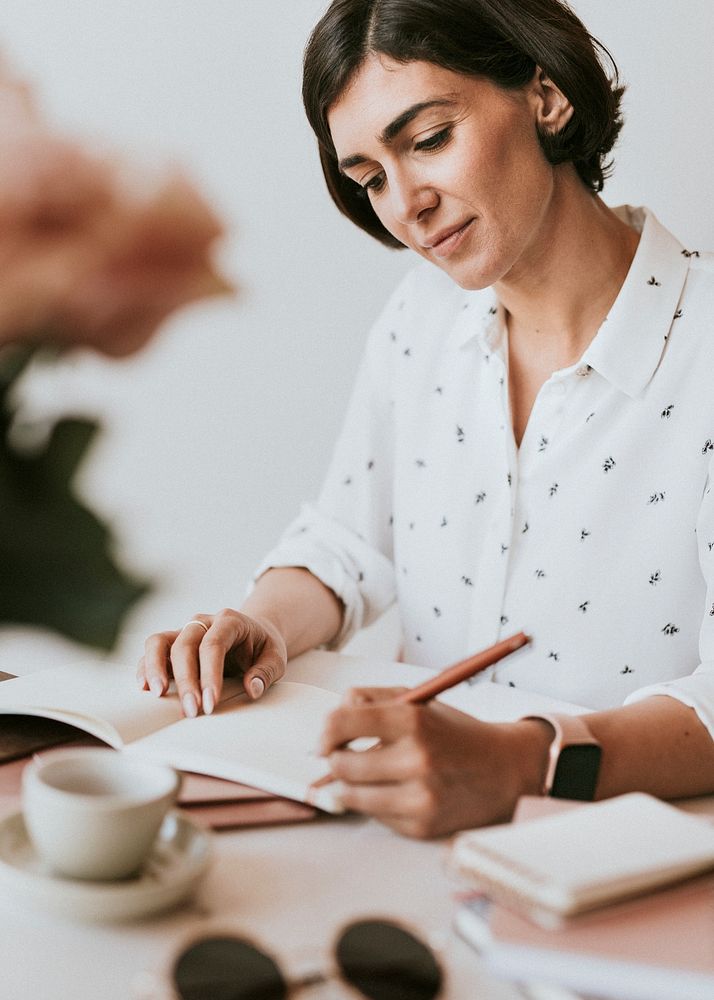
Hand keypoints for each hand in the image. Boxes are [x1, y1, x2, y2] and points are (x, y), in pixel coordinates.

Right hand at [137, 609, 286, 717]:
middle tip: (192, 711)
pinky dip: (146, 667)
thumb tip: (253, 688)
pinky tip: (146, 687)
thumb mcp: (276, 656)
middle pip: (184, 645)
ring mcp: (185, 631)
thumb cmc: (262, 646)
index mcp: (229, 621)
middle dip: (186, 680)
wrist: (253, 633)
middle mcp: (203, 622)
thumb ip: (267, 671)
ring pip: (159, 641)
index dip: (209, 674)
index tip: (210, 702)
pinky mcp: (172, 644)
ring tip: (157, 694)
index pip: (213, 644)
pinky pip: (153, 651)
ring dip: (155, 668)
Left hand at [319, 687, 541, 837]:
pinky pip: (374, 816)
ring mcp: (419, 796)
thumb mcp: (418, 702)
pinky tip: (397, 791)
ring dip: (350, 784)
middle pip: (340, 764)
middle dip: (335, 759)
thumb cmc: (455, 734)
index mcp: (412, 720)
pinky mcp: (420, 826)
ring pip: (350, 795)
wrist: (505, 771)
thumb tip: (335, 716)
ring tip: (366, 774)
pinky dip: (377, 804)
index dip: (326, 731)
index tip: (327, 738)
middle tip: (343, 756)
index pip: (342, 723)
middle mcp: (416, 758)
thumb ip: (371, 699)